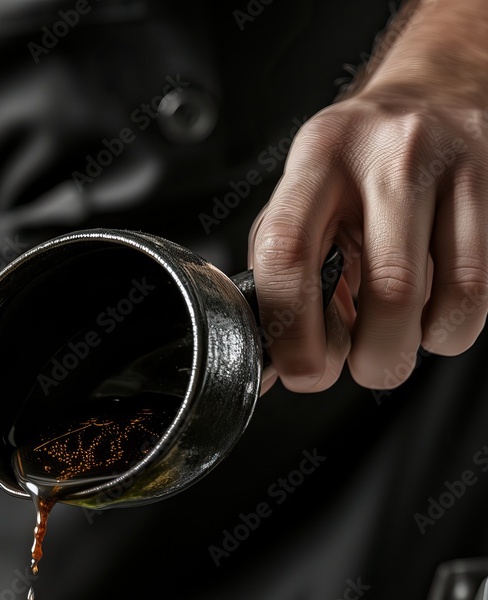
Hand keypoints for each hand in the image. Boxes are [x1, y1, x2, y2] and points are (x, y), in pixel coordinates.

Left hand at [250, 2, 487, 391]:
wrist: (436, 87)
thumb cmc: (358, 160)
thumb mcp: (305, 196)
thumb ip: (283, 272)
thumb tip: (273, 365)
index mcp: (318, 158)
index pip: (289, 253)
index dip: (294, 333)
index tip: (302, 371)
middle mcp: (388, 154)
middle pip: (390, 288)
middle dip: (375, 359)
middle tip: (362, 367)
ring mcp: (454, 166)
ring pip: (448, 296)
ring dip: (417, 346)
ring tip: (399, 339)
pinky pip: (480, 290)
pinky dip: (452, 325)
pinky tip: (432, 313)